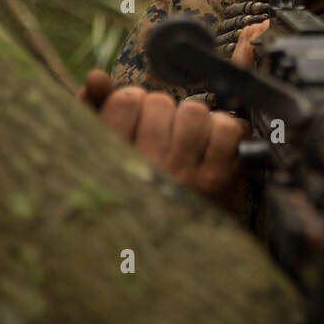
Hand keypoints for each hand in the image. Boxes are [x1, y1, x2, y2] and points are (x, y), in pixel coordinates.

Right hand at [78, 19, 268, 210]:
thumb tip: (95, 76)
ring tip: (187, 138)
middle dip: (163, 112)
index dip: (134, 101)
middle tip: (162, 132)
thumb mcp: (104, 150)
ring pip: (194, 112)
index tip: (136, 116)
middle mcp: (146, 169)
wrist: (168, 246)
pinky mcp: (218, 182)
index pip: (126, 101)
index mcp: (111, 160)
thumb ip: (96, 110)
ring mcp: (184, 177)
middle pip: (161, 103)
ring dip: (194, 120)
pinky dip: (224, 130)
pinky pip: (227, 129)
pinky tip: (212, 146)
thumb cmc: (135, 186)